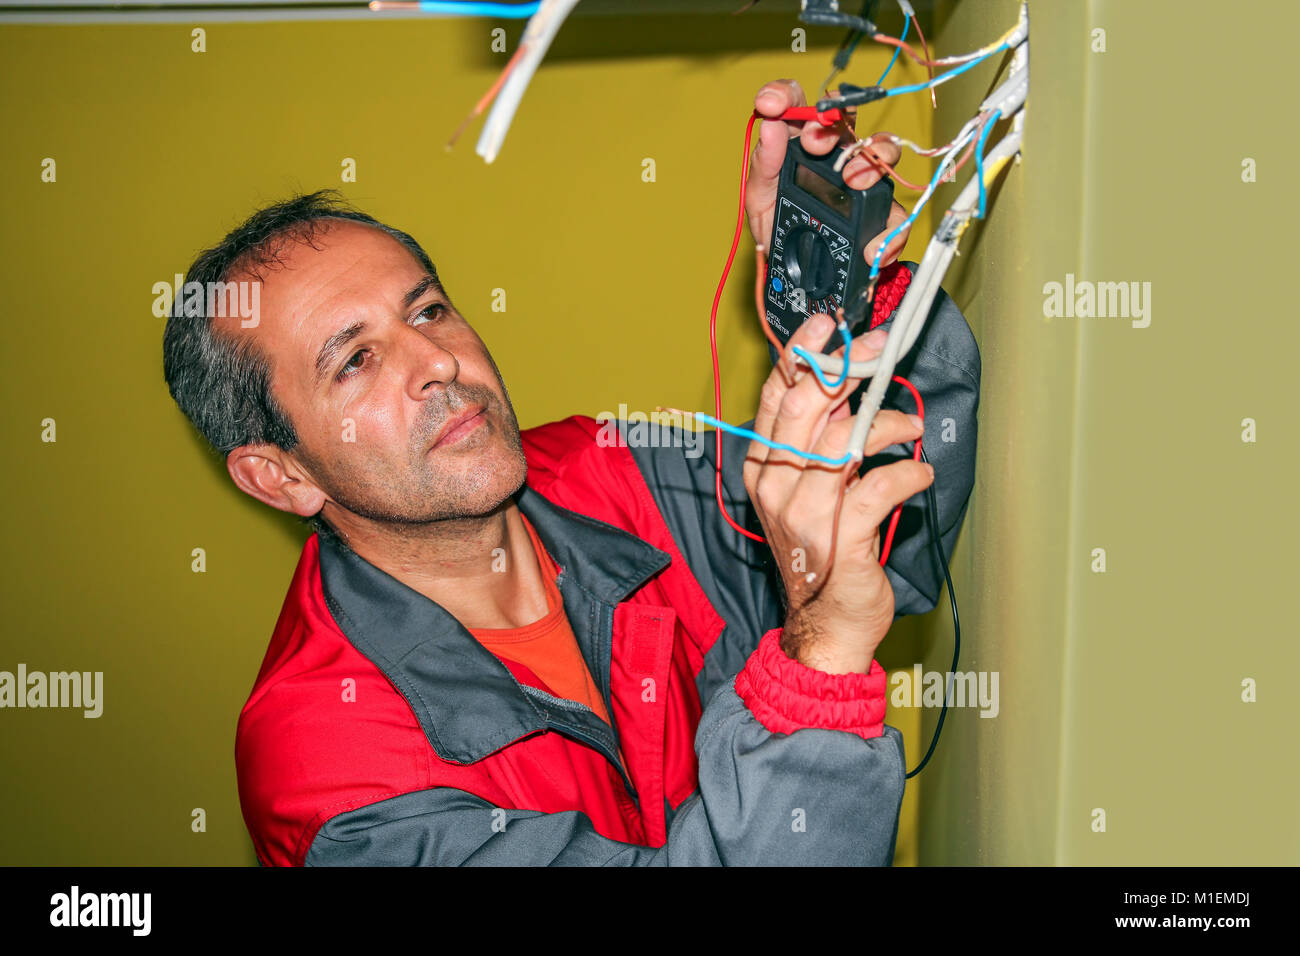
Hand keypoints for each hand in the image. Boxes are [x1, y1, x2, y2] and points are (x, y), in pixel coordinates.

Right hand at [742, 314, 934, 674]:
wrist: (825, 623)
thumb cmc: (822, 551)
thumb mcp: (804, 489)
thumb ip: (815, 441)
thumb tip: (847, 386)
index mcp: (761, 468)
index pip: (776, 396)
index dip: (804, 354)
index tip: (831, 326)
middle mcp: (776, 486)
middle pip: (806, 406)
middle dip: (849, 368)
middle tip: (883, 350)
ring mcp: (804, 514)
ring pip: (845, 440)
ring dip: (887, 423)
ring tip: (910, 428)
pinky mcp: (840, 538)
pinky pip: (878, 487)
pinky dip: (907, 475)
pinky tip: (920, 475)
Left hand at [745, 78, 911, 271]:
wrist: (793, 275)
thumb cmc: (778, 227)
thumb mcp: (759, 197)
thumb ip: (764, 162)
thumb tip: (770, 124)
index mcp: (799, 141)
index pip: (797, 102)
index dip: (785, 94)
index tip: (773, 103)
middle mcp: (835, 152)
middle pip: (847, 119)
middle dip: (831, 125)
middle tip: (813, 145)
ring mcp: (862, 178)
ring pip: (882, 151)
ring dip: (871, 159)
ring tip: (854, 180)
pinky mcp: (879, 212)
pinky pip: (894, 213)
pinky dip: (887, 230)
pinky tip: (870, 245)